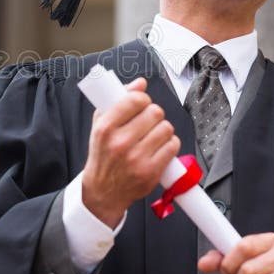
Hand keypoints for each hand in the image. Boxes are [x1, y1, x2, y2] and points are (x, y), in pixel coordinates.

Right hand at [82, 77, 180, 227]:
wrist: (103, 191)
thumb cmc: (103, 155)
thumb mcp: (100, 125)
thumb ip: (118, 100)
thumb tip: (140, 83)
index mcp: (106, 128)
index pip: (135, 100)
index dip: (143, 99)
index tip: (141, 104)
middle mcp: (120, 143)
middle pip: (155, 112)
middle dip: (154, 114)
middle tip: (147, 121)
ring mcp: (136, 159)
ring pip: (166, 128)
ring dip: (163, 129)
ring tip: (153, 135)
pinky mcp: (151, 172)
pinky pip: (173, 146)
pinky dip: (170, 144)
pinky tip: (159, 147)